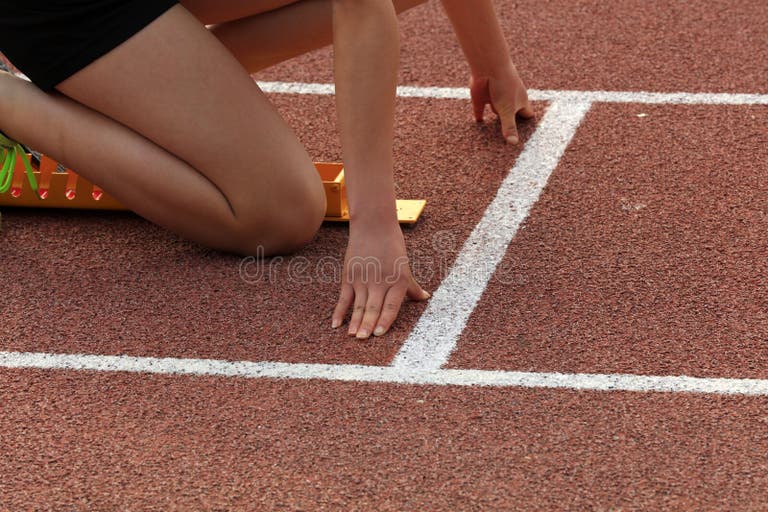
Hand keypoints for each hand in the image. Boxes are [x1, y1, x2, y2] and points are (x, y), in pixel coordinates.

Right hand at [332, 222, 429, 338]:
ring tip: (352, 336)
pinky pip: (344, 298)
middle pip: (373, 307)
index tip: (379, 333)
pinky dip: (339, 312)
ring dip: (354, 321)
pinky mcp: (349, 276)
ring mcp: (363, 278)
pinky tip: (336, 324)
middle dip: (367, 325)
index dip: (385, 320)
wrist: (373, 225)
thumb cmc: (393, 246)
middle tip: (363, 339)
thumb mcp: (405, 266)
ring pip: (359, 304)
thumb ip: (413, 286)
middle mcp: (380, 281)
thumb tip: (425, 298)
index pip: (391, 305)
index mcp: (397, 280)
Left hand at [470, 61, 534, 144]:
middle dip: (512, 122)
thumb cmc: (504, 86)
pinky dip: (478, 116)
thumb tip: (514, 143)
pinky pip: (479, 109)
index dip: (527, 123)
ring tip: (494, 133)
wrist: (488, 66)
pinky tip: (478, 122)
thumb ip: (509, 127)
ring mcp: (495, 98)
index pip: (527, 114)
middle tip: (511, 135)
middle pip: (512, 113)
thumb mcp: (508, 110)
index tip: (528, 133)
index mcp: (520, 101)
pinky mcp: (481, 98)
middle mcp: (508, 100)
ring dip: (496, 119)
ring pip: (496, 111)